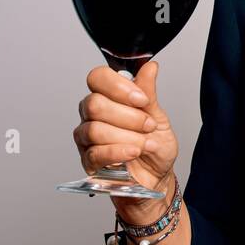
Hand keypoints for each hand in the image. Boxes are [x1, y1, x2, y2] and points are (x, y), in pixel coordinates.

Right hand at [72, 61, 178, 222]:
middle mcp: (92, 115)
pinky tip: (134, 153)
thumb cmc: (155, 146)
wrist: (157, 177)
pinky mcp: (88, 161)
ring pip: (95, 129)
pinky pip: (95, 152)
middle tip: (148, 126)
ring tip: (145, 144)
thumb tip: (150, 67)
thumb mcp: (158, 117)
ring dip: (128, 137)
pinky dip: (119, 151)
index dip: (118, 87)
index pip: (97, 77)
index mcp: (108, 97)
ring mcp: (87, 138)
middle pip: (94, 104)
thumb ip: (149, 93)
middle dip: (128, 116)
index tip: (142, 100)